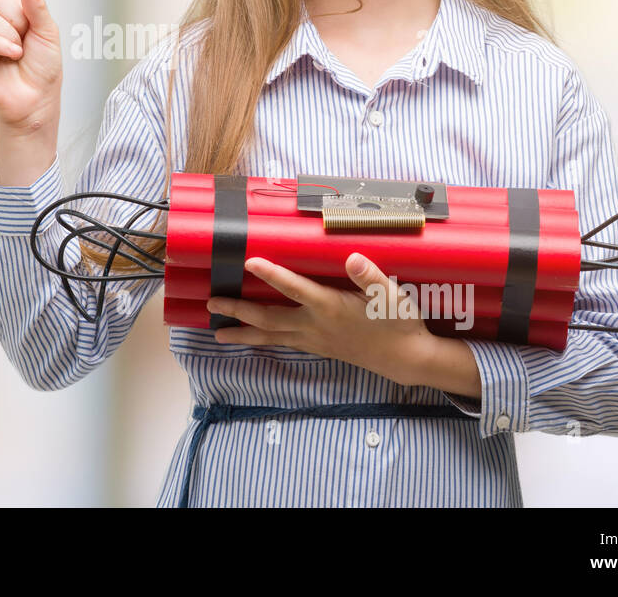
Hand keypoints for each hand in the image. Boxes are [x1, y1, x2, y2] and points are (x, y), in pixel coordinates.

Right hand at [0, 0, 61, 128]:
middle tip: (25, 42)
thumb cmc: (44, 70)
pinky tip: (9, 57)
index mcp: (14, 10)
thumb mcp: (49, 34)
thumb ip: (39, 7)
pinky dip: (0, 45)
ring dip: (11, 36)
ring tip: (16, 54)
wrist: (34, 102)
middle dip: (19, 19)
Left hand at [205, 252, 437, 386]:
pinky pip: (283, 343)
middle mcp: (316, 325)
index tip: (249, 261)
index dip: (272, 274)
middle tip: (210, 305)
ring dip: (243, 333)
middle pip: (268, 319)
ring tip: (218, 335)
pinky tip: (253, 339)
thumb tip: (352, 258)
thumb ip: (369, 277)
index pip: (294, 288)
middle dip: (238, 311)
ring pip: (271, 337)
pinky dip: (264, 341)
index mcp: (330, 307)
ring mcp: (315, 339)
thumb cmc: (398, 322)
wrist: (406, 359)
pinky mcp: (318, 347)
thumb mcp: (390, 296)